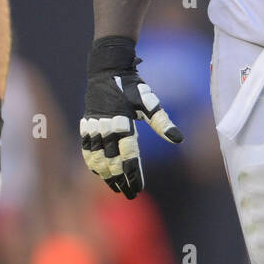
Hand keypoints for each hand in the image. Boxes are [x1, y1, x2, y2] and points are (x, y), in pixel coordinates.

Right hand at [80, 35, 181, 198]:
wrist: (106, 68)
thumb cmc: (132, 86)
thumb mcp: (150, 101)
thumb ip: (162, 122)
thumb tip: (178, 139)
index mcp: (122, 122)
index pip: (128, 155)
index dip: (132, 174)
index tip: (138, 188)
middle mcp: (105, 127)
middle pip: (112, 161)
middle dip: (120, 180)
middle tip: (129, 195)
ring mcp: (93, 126)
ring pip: (97, 158)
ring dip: (106, 175)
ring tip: (115, 189)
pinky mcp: (86, 125)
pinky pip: (86, 148)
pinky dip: (91, 162)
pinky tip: (99, 173)